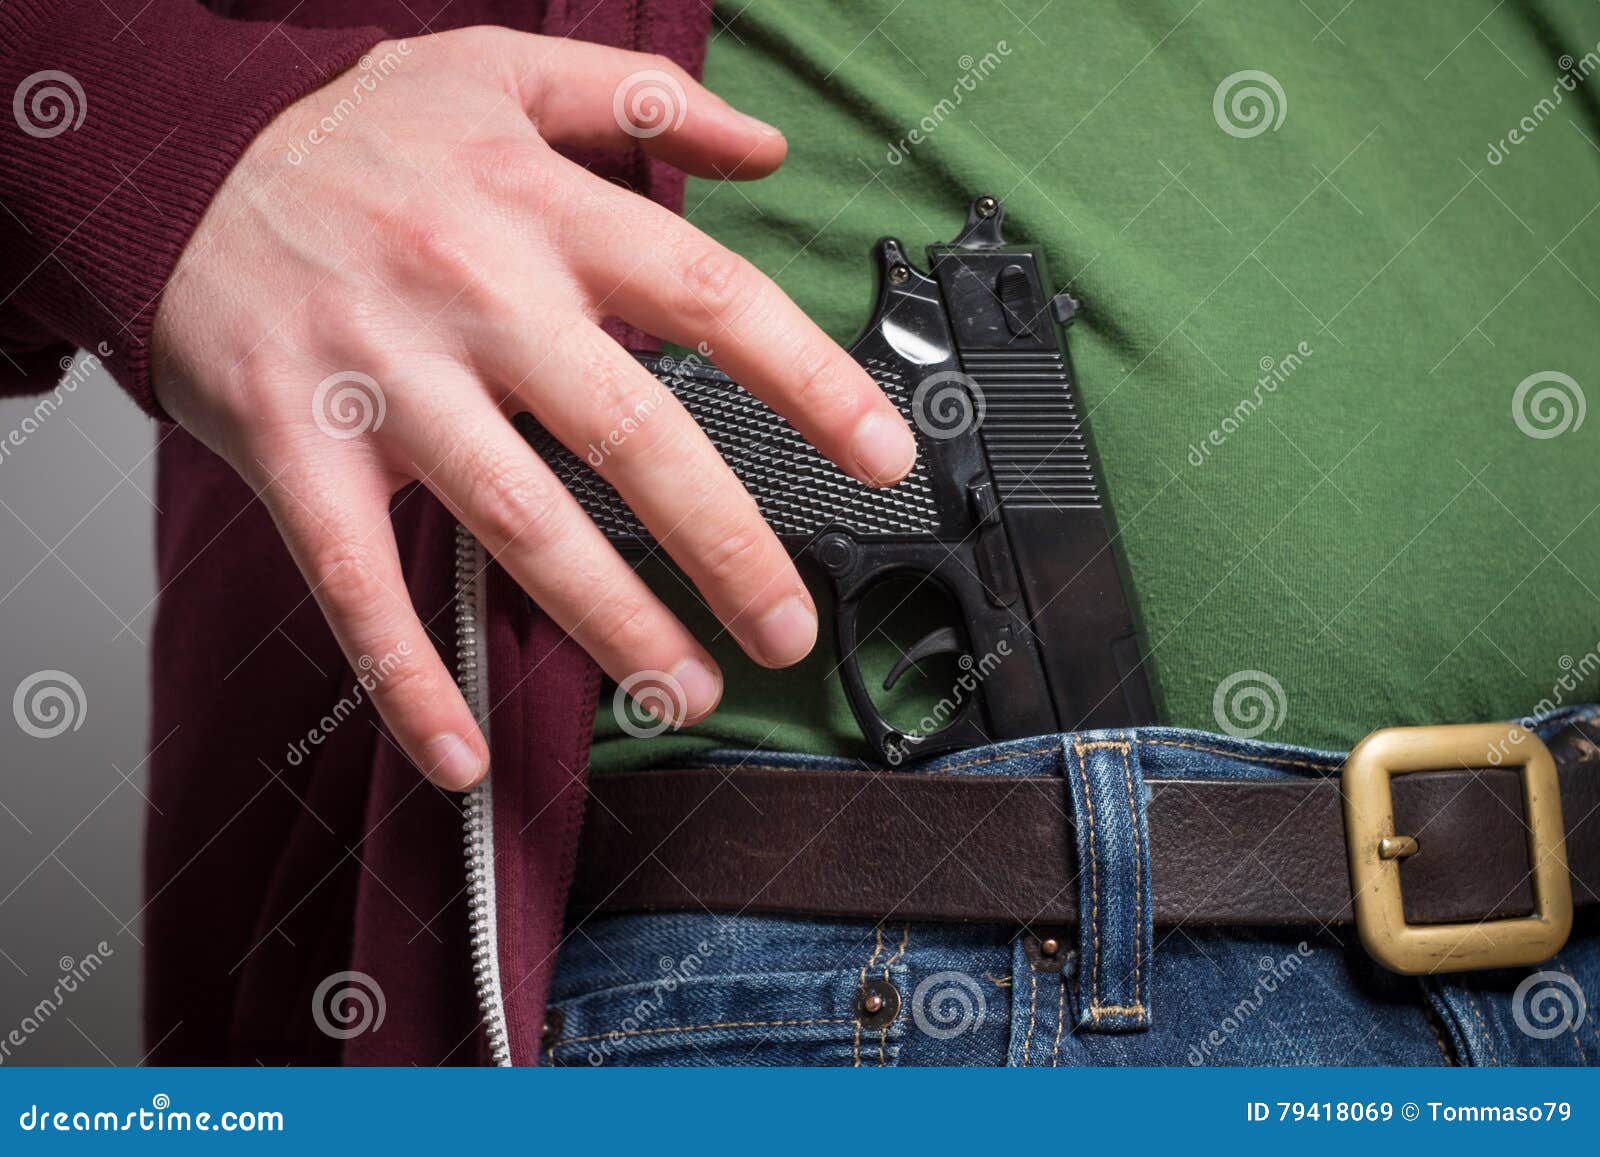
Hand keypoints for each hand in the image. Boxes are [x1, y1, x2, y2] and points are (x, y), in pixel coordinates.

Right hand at [151, 28, 915, 789]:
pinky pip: (356, 580)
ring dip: (613, 624)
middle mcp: (477, 297)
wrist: (168, 164)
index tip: (883, 458)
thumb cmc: (352, 134)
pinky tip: (463, 750)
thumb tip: (766, 143)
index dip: (812, 382)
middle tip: (788, 627)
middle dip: (728, 545)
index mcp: (544, 211)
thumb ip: (642, 96)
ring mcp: (383, 378)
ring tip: (687, 690)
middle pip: (634, 434)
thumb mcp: (500, 66)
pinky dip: (408, 674)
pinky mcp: (293, 445)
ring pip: (519, 521)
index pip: (712, 298)